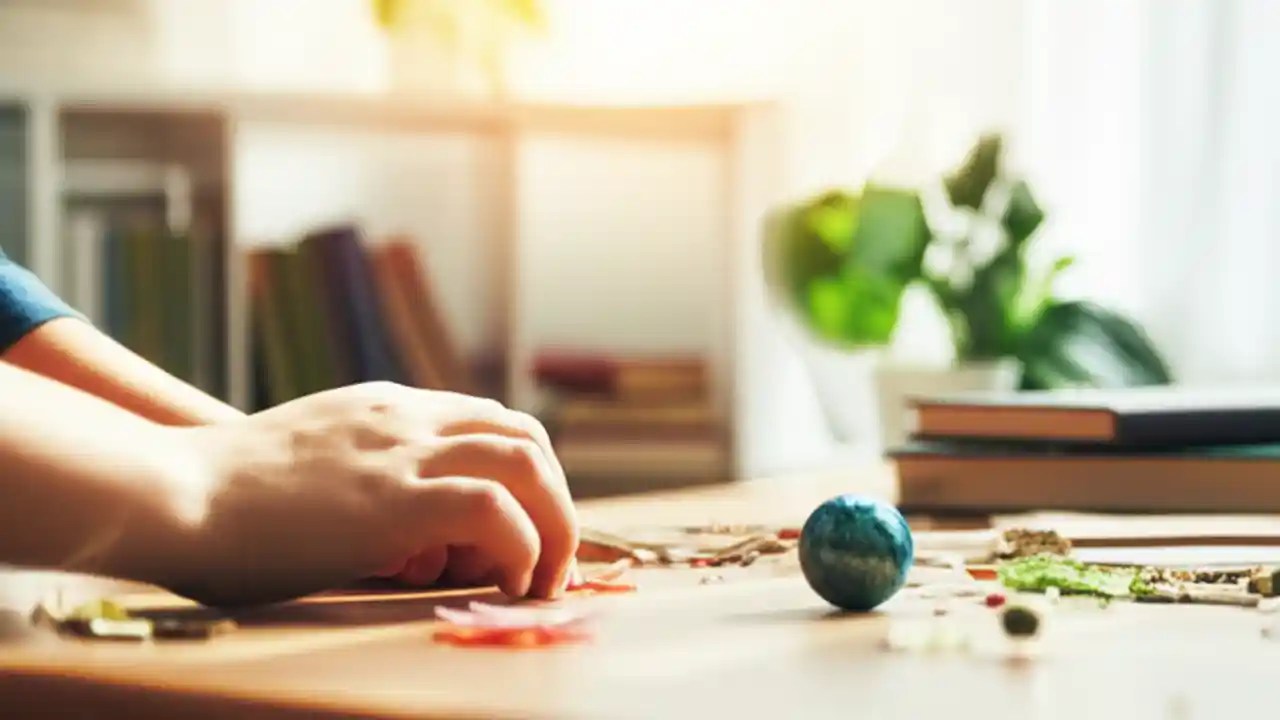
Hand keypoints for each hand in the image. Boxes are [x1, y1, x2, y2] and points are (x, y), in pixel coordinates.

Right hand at [162, 382, 576, 606]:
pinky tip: (510, 581)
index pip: (491, 421)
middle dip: (556, 498)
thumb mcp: (313, 464)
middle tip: (549, 559)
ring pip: (529, 462)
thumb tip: (418, 541)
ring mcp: (404, 453)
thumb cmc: (224, 496)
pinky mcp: (396, 500)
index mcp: (388, 408)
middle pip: (526, 435)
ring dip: (556, 523)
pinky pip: (498, 511)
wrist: (172, 489)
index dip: (526, 476)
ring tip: (543, 578)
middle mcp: (407, 418)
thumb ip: (370, 481)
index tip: (526, 529)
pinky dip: (524, 546)